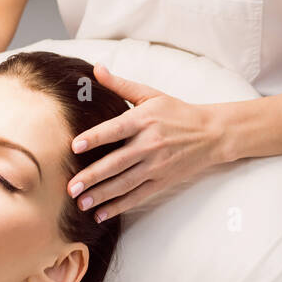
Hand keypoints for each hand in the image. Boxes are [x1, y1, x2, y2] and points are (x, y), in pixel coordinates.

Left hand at [66, 63, 227, 221]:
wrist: (211, 133)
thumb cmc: (177, 111)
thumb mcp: (150, 94)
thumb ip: (120, 85)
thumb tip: (96, 68)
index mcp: (144, 120)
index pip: (114, 130)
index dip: (94, 138)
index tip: (74, 146)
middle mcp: (149, 144)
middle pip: (116, 162)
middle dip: (92, 176)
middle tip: (70, 187)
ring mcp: (156, 165)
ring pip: (124, 183)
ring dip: (101, 195)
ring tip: (80, 203)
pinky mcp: (162, 181)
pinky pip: (138, 196)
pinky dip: (119, 206)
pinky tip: (101, 213)